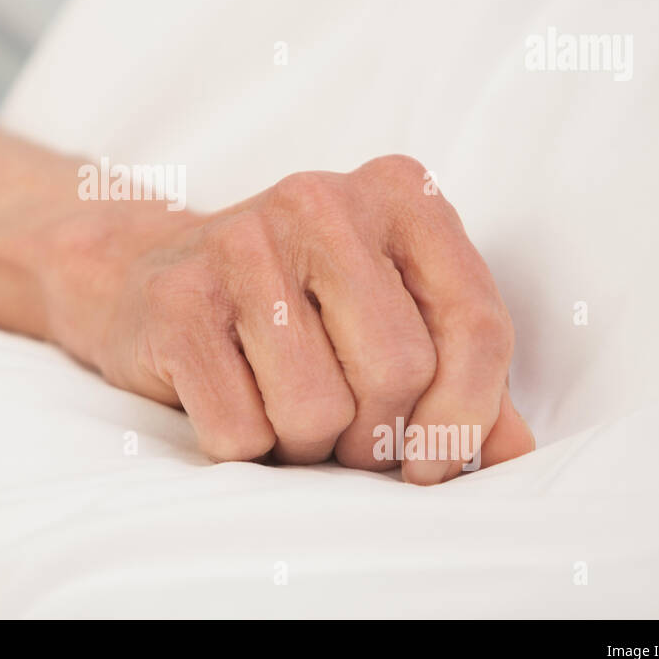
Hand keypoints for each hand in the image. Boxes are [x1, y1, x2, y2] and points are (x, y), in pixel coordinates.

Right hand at [42, 155, 534, 483]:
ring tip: (284, 414)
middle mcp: (321, 200)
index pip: (476, 321)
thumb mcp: (390, 317)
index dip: (467, 416)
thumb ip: (462, 379)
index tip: (431, 465)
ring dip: (306, 447)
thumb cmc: (291, 308)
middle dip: (375, 437)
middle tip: (345, 441)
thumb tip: (511, 460)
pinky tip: (231, 402)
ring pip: (317, 412)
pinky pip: (241, 430)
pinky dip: (245, 449)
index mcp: (400, 193)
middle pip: (398, 370)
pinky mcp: (177, 298)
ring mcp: (241, 241)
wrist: (146, 277)